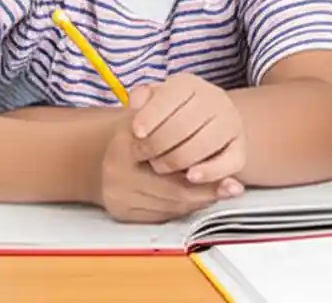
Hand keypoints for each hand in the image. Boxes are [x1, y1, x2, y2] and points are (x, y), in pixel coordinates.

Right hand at [96, 119, 243, 222]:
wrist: (99, 155)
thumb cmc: (138, 132)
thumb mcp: (152, 116)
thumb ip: (175, 117)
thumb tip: (196, 131)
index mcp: (125, 145)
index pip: (172, 162)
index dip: (204, 169)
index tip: (230, 177)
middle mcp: (117, 173)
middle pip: (173, 190)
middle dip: (206, 192)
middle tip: (232, 190)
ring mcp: (117, 195)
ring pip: (169, 206)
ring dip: (197, 201)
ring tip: (218, 194)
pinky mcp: (120, 212)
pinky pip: (159, 215)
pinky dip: (181, 208)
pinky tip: (195, 199)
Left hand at [129, 74, 246, 183]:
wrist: (204, 124)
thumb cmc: (169, 115)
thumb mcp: (153, 101)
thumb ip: (141, 99)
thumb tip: (136, 104)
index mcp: (189, 84)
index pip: (170, 98)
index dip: (151, 116)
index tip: (136, 133)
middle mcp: (215, 99)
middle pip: (184, 124)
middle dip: (158, 144)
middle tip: (142, 155)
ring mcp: (231, 124)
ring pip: (203, 144)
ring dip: (176, 160)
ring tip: (159, 165)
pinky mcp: (240, 149)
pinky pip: (229, 163)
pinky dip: (210, 171)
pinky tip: (191, 176)